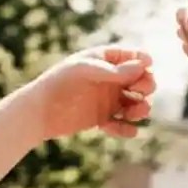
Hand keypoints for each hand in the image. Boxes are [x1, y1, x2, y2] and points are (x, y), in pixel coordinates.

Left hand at [28, 44, 156, 139]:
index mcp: (105, 60)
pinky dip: (127, 129)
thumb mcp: (86, 71)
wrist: (39, 111)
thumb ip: (114, 70)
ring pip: (135, 104)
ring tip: (136, 114)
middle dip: (146, 85)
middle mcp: (110, 80)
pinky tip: (130, 130)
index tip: (148, 67)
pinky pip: (121, 124)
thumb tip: (143, 66)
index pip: (132, 57)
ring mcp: (107, 100)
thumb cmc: (60, 83)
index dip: (143, 61)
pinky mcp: (102, 120)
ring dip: (141, 108)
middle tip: (141, 92)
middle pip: (139, 81)